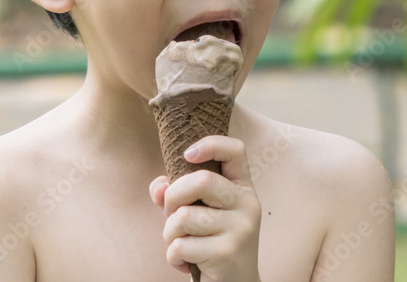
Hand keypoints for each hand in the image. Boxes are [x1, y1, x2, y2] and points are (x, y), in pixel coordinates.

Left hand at [149, 135, 261, 281]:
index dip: (210, 144)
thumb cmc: (211, 245)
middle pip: (201, 181)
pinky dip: (174, 256)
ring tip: (181, 244)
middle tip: (171, 216)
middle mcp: (248, 204)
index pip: (236, 150)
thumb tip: (158, 186)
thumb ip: (176, 196)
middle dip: (173, 198)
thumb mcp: (197, 215)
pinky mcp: (227, 253)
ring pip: (185, 217)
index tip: (187, 154)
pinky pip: (181, 245)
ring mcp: (241, 229)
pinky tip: (187, 263)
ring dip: (170, 233)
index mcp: (243, 188)